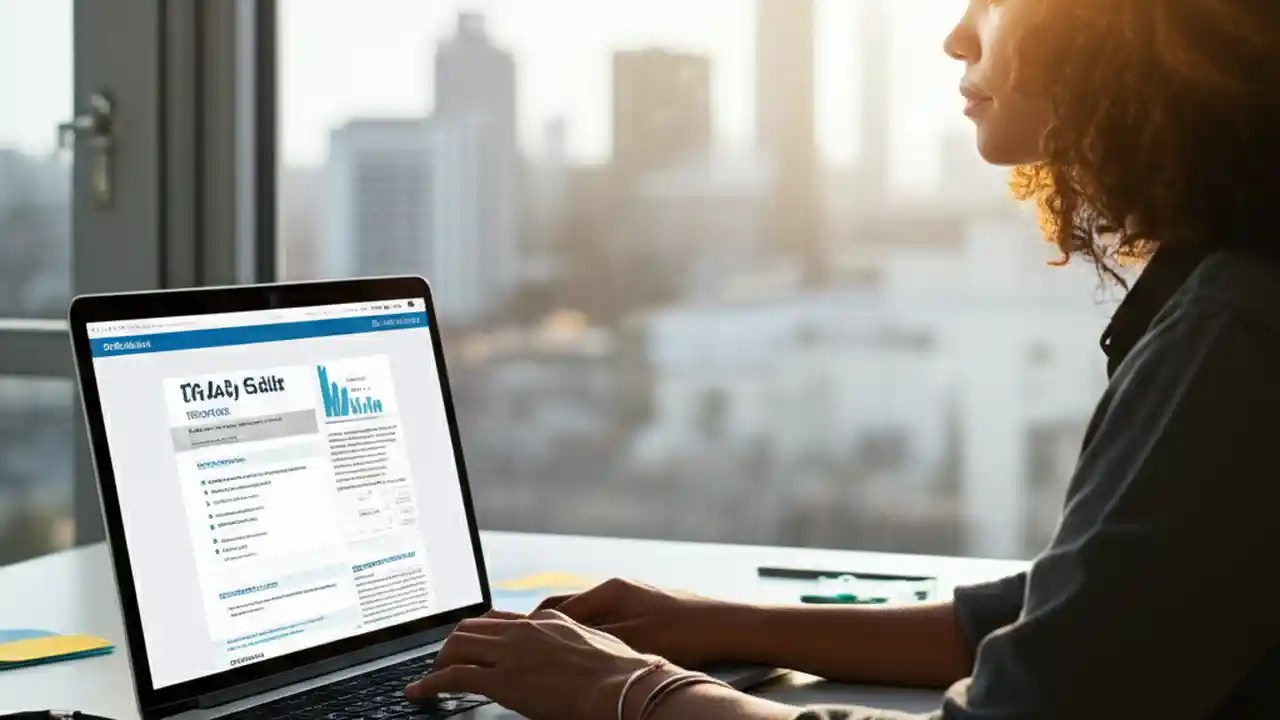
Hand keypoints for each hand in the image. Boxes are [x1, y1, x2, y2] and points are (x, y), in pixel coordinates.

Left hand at [405, 609, 676, 719]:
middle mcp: (526, 629)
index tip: (474, 642)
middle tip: (447, 661)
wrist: (624, 687)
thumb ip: (578, 646)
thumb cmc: (623, 675)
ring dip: (440, 660)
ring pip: (458, 644)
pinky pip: (454, 677)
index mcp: (550, 621)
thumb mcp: (599, 648)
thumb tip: (576, 660)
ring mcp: (512, 653)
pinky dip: (430, 683)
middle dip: (455, 643)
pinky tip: (420, 692)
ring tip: (431, 678)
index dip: (483, 631)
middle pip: (475, 626)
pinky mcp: (503, 680)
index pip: (504, 619)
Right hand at [535, 578, 739, 666]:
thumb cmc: (684, 631)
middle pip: (570, 607)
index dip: (533, 626)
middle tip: (527, 645)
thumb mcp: (631, 641)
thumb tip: (557, 642)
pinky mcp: (649, 609)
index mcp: (610, 591)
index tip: (516, 640)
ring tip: (557, 652)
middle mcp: (619, 588)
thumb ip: (593, 640)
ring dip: (573, 631)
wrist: (727, 625)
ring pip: (590, 614)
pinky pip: (610, 620)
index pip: (557, 608)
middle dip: (546, 626)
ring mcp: (634, 597)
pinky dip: (595, 634)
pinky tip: (597, 651)